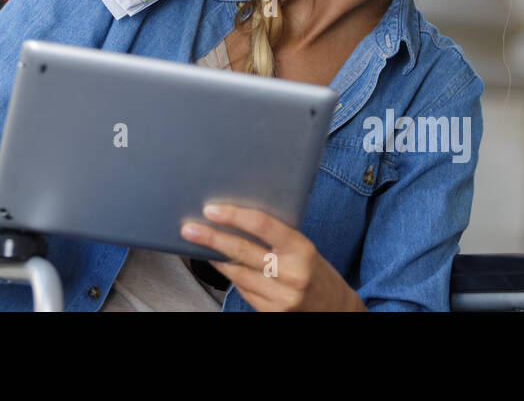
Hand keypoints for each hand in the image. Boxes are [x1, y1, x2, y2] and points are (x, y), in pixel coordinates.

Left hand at [180, 203, 365, 310]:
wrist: (335, 308)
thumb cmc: (314, 270)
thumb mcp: (303, 248)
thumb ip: (276, 236)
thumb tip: (236, 219)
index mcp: (301, 249)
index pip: (263, 226)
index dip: (234, 216)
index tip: (211, 209)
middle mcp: (292, 274)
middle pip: (242, 252)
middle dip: (211, 239)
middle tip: (188, 229)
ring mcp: (281, 298)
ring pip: (237, 274)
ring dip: (215, 258)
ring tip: (198, 244)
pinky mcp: (272, 313)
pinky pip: (243, 291)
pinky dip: (231, 276)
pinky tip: (222, 264)